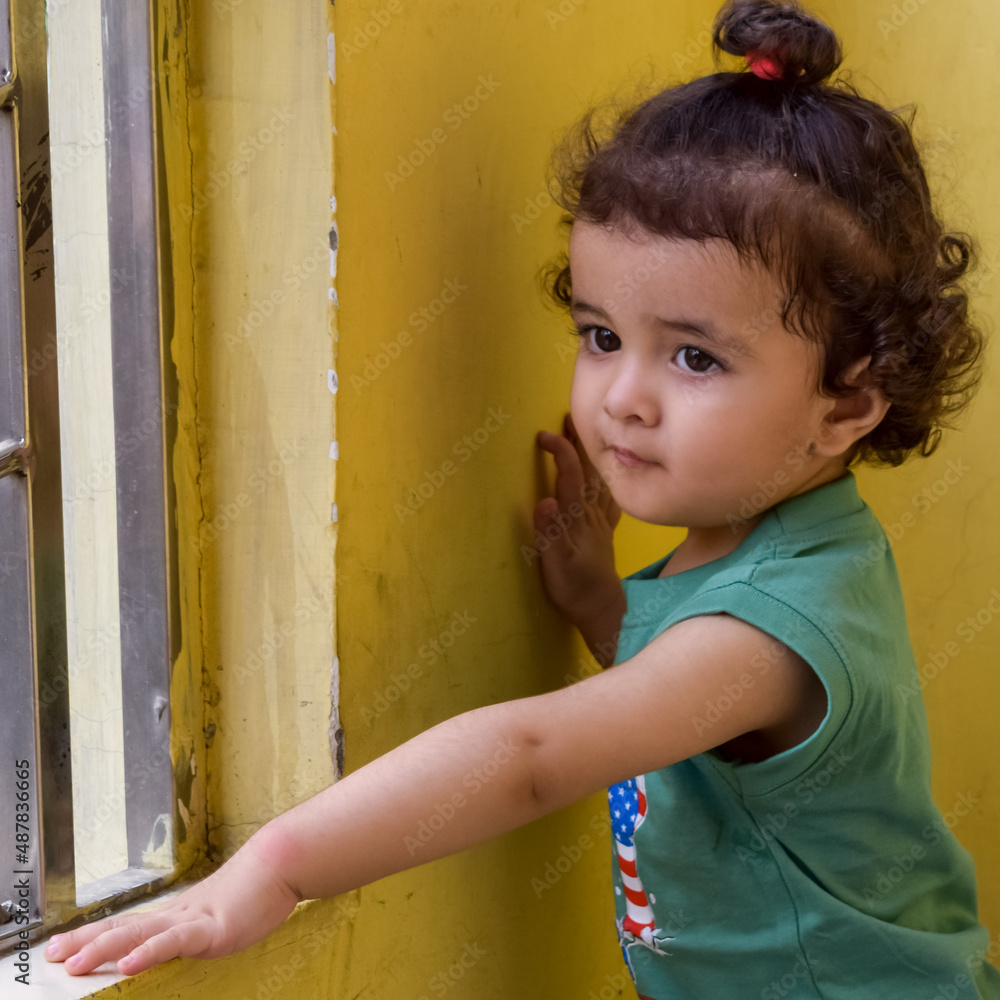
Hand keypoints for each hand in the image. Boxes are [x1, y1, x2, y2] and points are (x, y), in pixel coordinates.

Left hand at [44, 834, 300, 976]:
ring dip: (104, 948)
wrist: (279, 862)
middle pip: (123, 929)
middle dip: (87, 943)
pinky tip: (131, 963)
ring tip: (76, 963)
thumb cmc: (257, 888)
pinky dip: (150, 952)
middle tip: (53, 955)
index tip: (63, 945)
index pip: (128, 926)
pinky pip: (175, 942)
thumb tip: (191, 936)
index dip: (94, 935)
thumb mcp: (221, 911)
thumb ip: (202, 926)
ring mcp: (192, 920)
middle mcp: (178, 915)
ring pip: (140, 934)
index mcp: (178, 914)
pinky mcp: (211, 928)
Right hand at [534, 414, 625, 661]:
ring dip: (591, 455)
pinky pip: (608, 497)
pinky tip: (607, 475)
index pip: (568, 474)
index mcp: (575, 516)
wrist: (603, 609)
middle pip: (586, 469)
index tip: (543, 434)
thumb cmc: (574, 588)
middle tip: (568, 416)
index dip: (559, 450)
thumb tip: (545, 500)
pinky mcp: (605, 531)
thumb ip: (550, 532)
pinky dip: (606, 479)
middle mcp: (590, 513)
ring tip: (584, 435)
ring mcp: (600, 520)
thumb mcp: (554, 564)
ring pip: (598, 478)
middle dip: (578, 441)